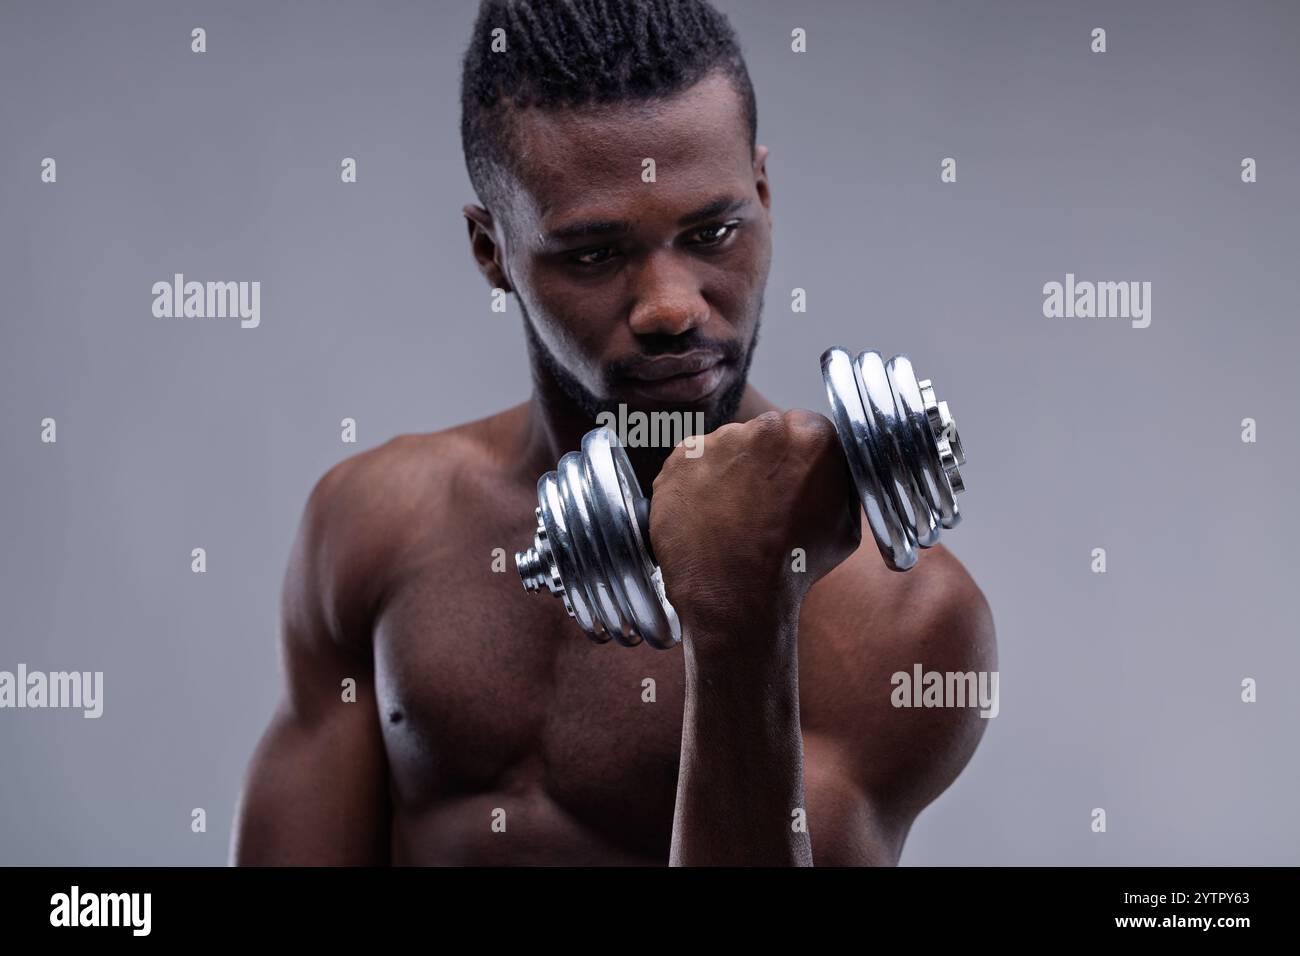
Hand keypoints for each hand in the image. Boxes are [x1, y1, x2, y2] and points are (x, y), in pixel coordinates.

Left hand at [648, 409, 861, 641]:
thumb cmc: (793, 566)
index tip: (790, 480)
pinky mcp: (681, 459)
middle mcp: (764, 429)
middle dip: (762, 460)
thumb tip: (832, 474)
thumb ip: (839, 485)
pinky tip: (705, 516)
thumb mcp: (845, 526)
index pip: (805, 430)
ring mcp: (718, 442)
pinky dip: (696, 484)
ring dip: (728, 472)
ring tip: (729, 516)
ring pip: (726, 448)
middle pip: (764, 434)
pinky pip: (691, 463)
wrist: (736, 596)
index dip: (797, 458)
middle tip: (759, 501)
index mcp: (812, 437)